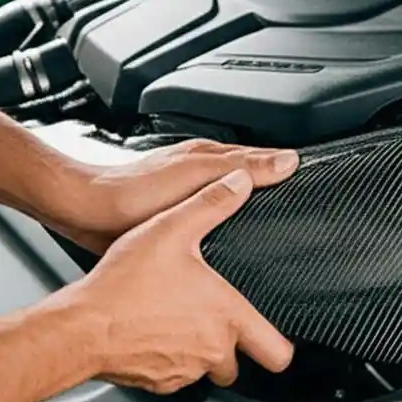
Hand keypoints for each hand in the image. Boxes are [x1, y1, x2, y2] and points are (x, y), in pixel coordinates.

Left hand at [39, 140, 298, 253]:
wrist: (85, 212)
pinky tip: (232, 244)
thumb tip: (287, 161)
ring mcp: (188, 197)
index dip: (289, 168)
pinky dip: (229, 227)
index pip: (265, 158)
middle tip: (303, 207)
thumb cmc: (132, 192)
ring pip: (232, 202)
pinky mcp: (174, 220)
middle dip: (276, 191)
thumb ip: (241, 167)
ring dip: (252, 211)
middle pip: (252, 179)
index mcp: (212, 158)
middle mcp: (202, 174)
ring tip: (275, 227)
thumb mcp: (196, 174)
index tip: (316, 182)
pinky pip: (213, 221)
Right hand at [55, 169, 293, 391]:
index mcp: (226, 316)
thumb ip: (212, 203)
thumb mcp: (171, 228)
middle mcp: (211, 350)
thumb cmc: (124, 285)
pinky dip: (170, 359)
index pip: (278, 352)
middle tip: (220, 321)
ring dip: (200, 350)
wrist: (79, 327)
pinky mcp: (157, 382)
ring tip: (181, 320)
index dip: (283, 345)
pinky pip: (175, 376)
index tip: (279, 337)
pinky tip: (154, 332)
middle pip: (241, 363)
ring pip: (206, 369)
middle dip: (236, 348)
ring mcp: (184, 371)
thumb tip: (241, 183)